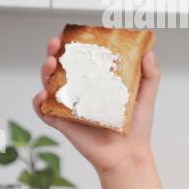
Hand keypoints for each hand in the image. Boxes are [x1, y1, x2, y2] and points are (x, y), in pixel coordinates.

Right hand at [32, 35, 160, 175]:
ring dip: (45, 71)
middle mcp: (79, 91)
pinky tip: (44, 95)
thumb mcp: (145, 97)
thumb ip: (150, 75)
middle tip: (56, 43)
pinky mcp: (61, 122)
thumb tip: (149, 52)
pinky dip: (39, 102)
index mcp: (96, 81)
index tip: (71, 33)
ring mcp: (68, 106)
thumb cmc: (136, 127)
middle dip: (54, 52)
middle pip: (60, 67)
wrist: (128, 155)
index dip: (73, 44)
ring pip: (48, 84)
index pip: (80, 58)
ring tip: (51, 64)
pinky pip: (43, 110)